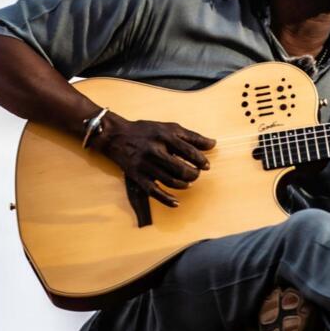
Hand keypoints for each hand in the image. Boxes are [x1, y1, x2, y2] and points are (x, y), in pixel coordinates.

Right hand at [94, 113, 215, 207]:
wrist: (116, 136)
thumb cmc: (146, 131)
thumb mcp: (168, 128)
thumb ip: (191, 136)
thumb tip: (213, 144)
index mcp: (164, 136)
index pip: (188, 151)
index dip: (200, 160)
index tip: (206, 165)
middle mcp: (154, 150)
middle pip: (180, 168)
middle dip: (193, 174)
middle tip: (197, 174)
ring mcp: (145, 165)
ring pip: (170, 181)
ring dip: (184, 184)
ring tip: (189, 182)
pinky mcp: (138, 177)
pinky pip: (154, 192)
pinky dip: (167, 199)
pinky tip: (176, 202)